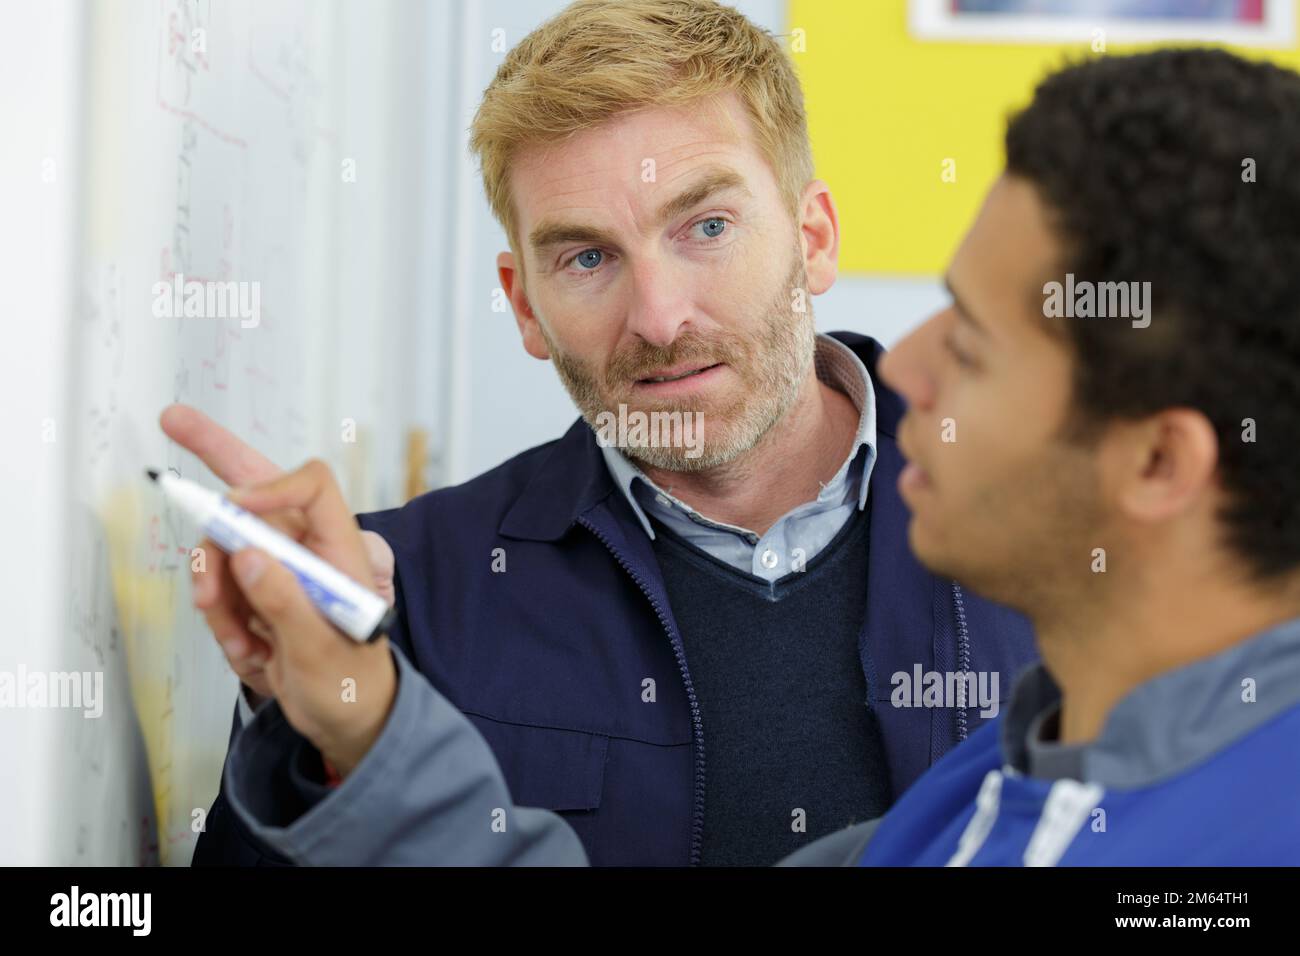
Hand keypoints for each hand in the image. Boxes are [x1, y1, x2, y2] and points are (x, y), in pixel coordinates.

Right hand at [224, 459, 397, 776]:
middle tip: (172, 418)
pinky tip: (251, 653)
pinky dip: (222, 625)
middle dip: (214, 452)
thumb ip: (284, 603)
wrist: (345, 719)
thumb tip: (246, 554)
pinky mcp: (256, 592)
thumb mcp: (321, 650)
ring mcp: (277, 569)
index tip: (235, 509)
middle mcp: (306, 549)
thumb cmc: (352, 682)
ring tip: (244, 642)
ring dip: (217, 597)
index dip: (271, 488)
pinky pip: (218, 593)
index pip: (311, 488)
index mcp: (338, 550)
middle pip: (257, 488)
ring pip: (223, 553)